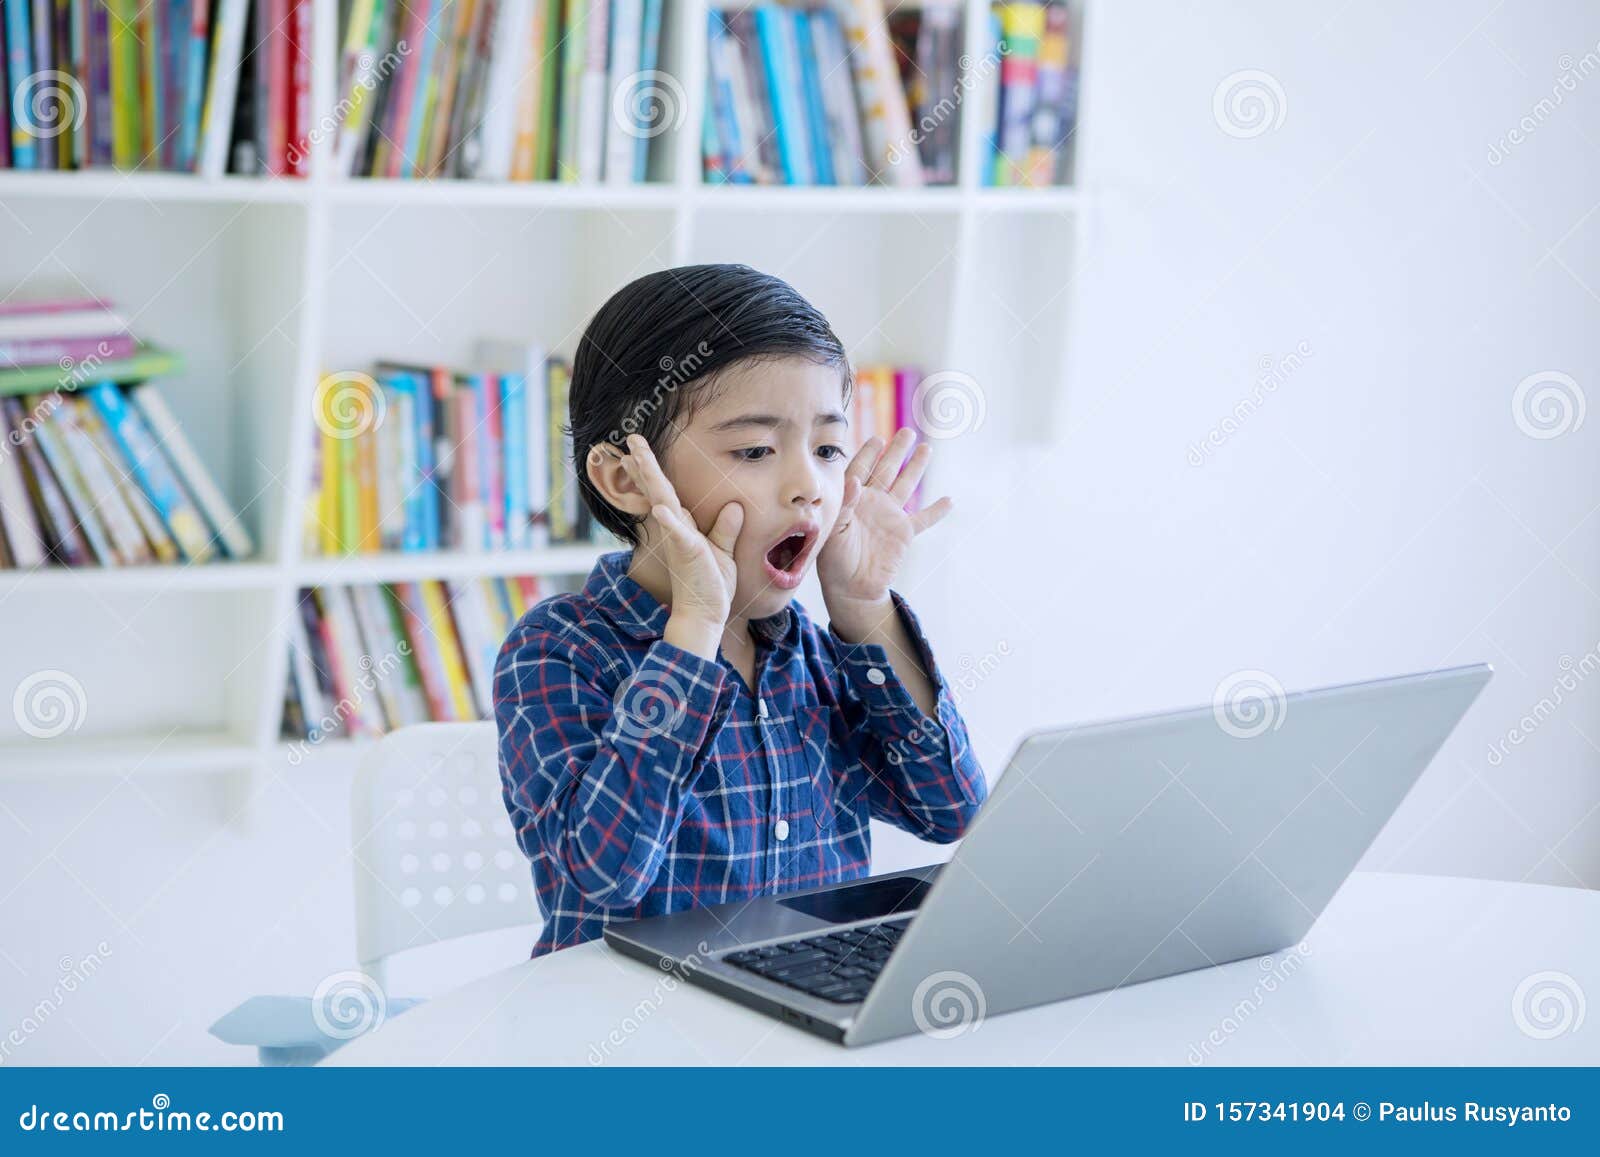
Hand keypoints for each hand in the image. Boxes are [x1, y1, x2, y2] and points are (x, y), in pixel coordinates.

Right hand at [616, 433, 743, 628]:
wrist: (706, 614)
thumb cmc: (711, 586)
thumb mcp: (723, 552)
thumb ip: (726, 529)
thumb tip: (733, 506)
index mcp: (683, 526)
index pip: (665, 492)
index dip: (651, 472)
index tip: (636, 452)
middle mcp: (676, 529)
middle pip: (658, 489)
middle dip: (644, 463)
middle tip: (631, 438)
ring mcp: (678, 539)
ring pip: (662, 502)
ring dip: (649, 478)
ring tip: (634, 456)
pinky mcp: (687, 553)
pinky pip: (678, 534)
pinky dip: (669, 521)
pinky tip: (660, 508)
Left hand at [817, 428, 952, 630]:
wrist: (852, 589)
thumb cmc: (834, 561)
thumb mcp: (833, 532)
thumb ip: (845, 505)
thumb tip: (854, 479)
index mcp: (852, 499)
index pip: (860, 469)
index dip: (868, 453)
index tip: (876, 438)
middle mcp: (872, 503)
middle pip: (886, 469)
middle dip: (896, 450)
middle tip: (907, 431)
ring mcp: (890, 516)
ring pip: (906, 485)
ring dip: (916, 467)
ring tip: (926, 447)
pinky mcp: (904, 533)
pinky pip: (924, 519)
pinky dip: (937, 510)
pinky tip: (949, 500)